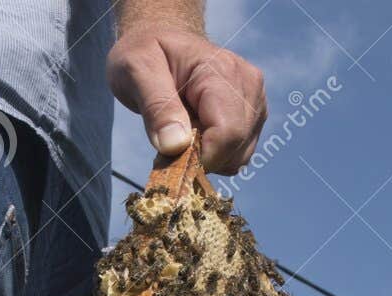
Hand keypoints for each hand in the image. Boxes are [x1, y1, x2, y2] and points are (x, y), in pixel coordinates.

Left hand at [108, 28, 266, 175]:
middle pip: (235, 148)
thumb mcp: (137, 70)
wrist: (162, 42)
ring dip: (207, 158)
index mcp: (222, 71)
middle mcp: (248, 85)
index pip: (228, 132)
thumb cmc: (146, 52)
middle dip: (200, 157)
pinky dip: (214, 157)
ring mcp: (255, 102)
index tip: (168, 152)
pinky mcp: (253, 117)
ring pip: (239, 157)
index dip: (200, 156)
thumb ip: (156, 106)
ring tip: (182, 131)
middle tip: (169, 139)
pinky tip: (195, 136)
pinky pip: (238, 156)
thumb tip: (175, 145)